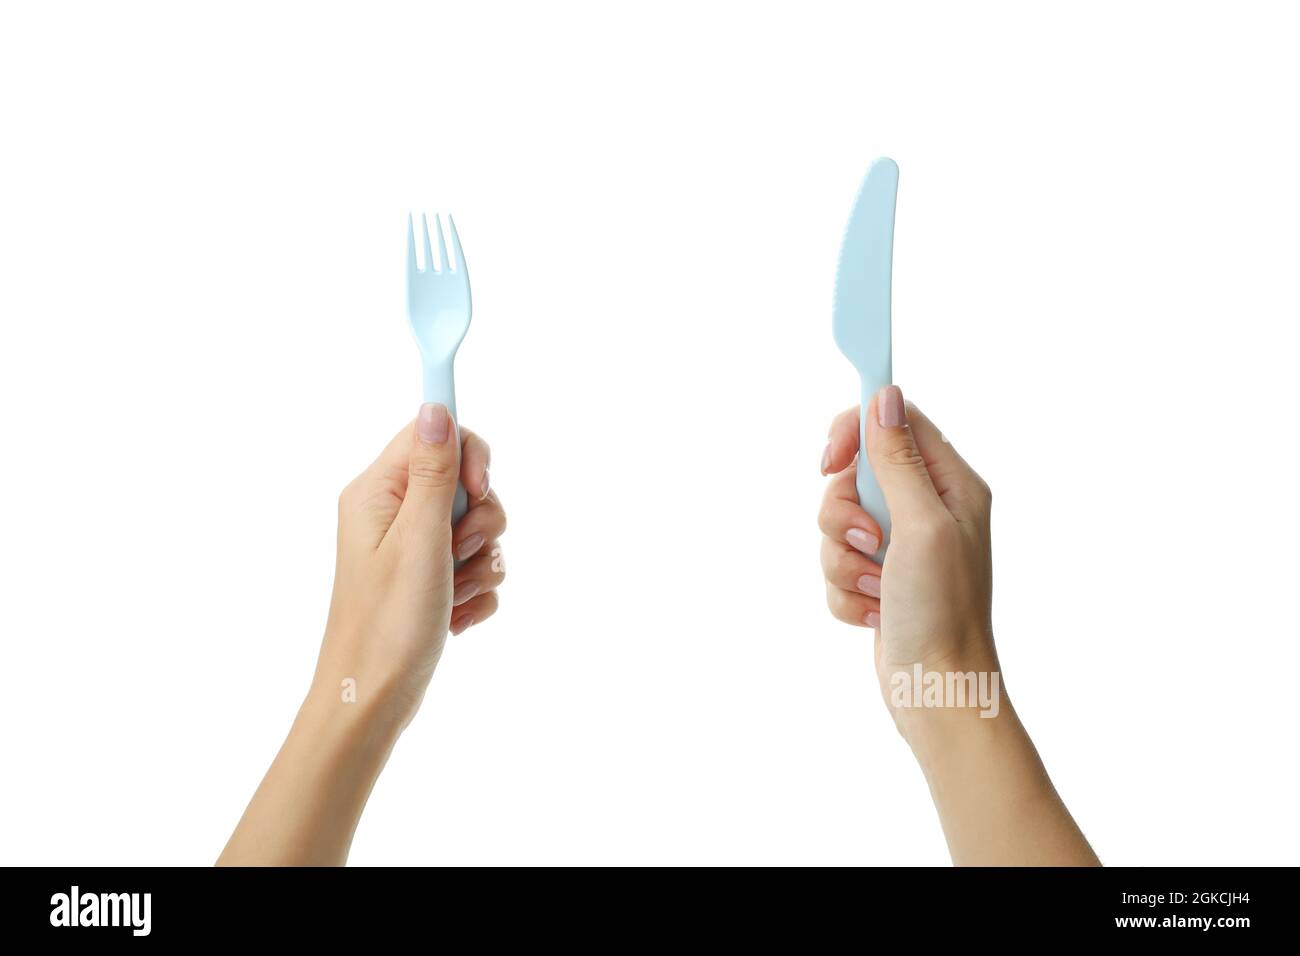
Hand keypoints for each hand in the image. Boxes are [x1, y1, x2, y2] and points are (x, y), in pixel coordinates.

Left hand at [314, 403, 505, 727]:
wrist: (372, 702)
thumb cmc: (387, 625)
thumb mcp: (418, 540)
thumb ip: (434, 473)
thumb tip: (434, 406)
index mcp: (378, 492)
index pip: (435, 434)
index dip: (470, 457)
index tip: (479, 491)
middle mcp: (393, 514)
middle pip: (468, 484)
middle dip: (481, 525)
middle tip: (456, 556)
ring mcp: (413, 550)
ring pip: (479, 530)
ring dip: (480, 566)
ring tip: (450, 598)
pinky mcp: (430, 582)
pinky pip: (477, 569)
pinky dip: (476, 594)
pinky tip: (453, 619)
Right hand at [818, 385, 995, 719]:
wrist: (937, 689)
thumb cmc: (942, 610)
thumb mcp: (921, 525)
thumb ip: (898, 459)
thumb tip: (885, 395)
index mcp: (950, 486)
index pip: (894, 423)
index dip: (856, 431)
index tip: (830, 459)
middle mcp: (925, 509)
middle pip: (854, 474)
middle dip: (844, 514)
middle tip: (867, 541)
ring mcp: (899, 546)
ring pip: (836, 523)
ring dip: (843, 560)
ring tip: (876, 587)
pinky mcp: (877, 578)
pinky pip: (834, 564)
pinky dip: (845, 591)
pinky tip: (875, 613)